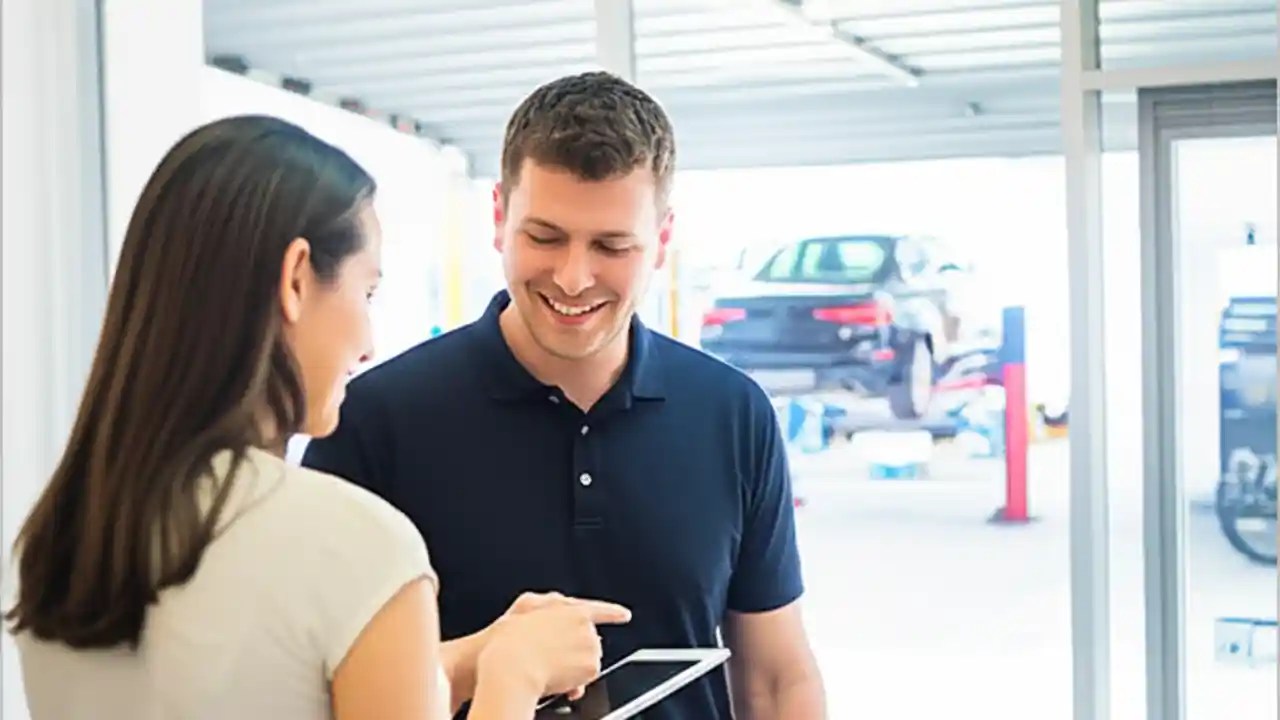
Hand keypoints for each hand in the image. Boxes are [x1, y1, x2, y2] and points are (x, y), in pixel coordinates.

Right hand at [476, 598, 631, 700]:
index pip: (597, 608)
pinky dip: (577, 682)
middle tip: (555, 662)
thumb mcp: (520, 617)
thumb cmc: (508, 644)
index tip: (624, 615)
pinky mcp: (592, 664)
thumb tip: (544, 625)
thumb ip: (540, 616)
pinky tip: (559, 683)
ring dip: (577, 668)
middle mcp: (583, 624)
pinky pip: (588, 677)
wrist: (511, 666)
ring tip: (551, 673)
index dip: (612, 611)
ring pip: (589, 659)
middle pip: (589, 639)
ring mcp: (589, 644)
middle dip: (577, 652)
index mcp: (566, 608)